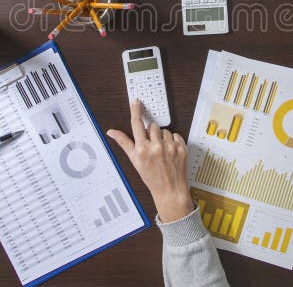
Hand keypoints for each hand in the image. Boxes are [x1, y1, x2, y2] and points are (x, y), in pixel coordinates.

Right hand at [107, 100, 193, 222]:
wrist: (170, 190)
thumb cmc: (151, 177)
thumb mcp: (134, 161)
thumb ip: (124, 143)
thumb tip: (111, 132)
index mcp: (142, 149)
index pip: (137, 125)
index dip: (136, 111)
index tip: (136, 101)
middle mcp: (155, 147)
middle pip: (152, 126)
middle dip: (152, 133)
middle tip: (152, 146)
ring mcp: (169, 147)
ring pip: (165, 131)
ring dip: (163, 138)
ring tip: (162, 151)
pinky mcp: (181, 148)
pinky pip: (176, 135)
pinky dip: (173, 141)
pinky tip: (170, 151)